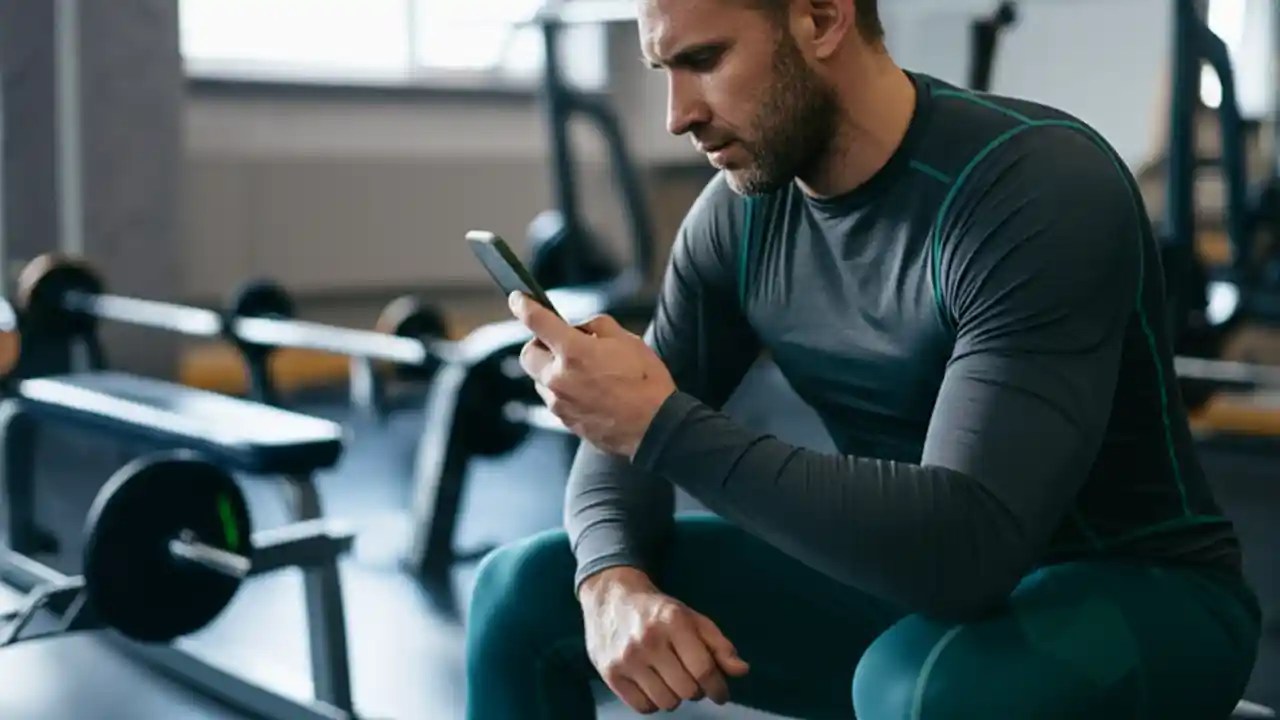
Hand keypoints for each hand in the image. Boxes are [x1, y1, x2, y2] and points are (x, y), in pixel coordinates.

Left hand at [509, 292, 676, 458]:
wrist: (656, 426)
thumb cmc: (646, 382)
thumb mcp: (627, 340)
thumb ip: (597, 326)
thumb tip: (581, 329)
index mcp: (573, 352)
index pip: (537, 321)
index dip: (523, 305)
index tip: (518, 299)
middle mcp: (559, 378)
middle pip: (528, 355)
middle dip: (540, 345)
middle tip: (561, 343)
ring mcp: (560, 404)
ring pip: (541, 380)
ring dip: (553, 371)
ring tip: (583, 372)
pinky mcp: (566, 422)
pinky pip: (556, 400)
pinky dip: (565, 391)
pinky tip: (590, 392)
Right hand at [579, 567, 750, 713]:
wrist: (610, 598)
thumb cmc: (658, 611)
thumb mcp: (692, 618)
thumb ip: (718, 644)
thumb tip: (741, 671)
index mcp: (673, 622)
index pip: (703, 669)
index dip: (718, 687)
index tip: (721, 693)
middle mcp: (648, 640)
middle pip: (687, 689)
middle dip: (696, 689)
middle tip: (691, 679)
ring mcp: (626, 659)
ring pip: (666, 702)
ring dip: (675, 697)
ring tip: (671, 680)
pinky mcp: (610, 674)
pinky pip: (643, 707)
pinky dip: (654, 702)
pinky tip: (653, 685)